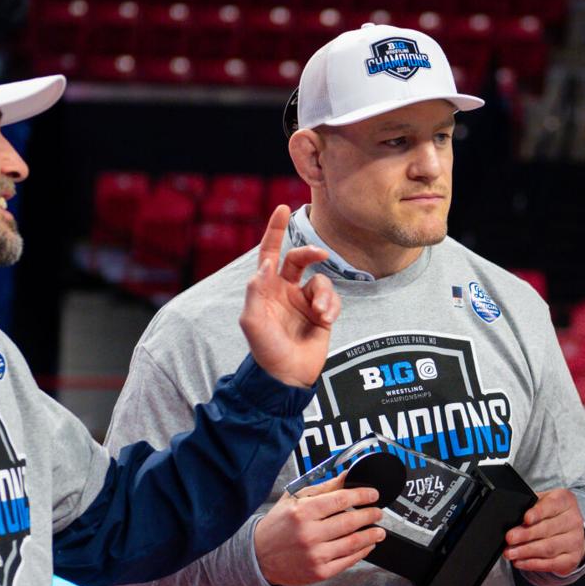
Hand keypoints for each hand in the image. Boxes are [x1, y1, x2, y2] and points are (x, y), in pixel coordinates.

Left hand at [239, 205, 339, 388]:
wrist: (287, 376)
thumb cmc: (265, 350)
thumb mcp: (252, 321)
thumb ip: (256, 290)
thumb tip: (267, 263)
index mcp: (266, 288)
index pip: (270, 253)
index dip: (275, 230)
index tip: (283, 208)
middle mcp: (285, 290)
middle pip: (300, 259)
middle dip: (311, 254)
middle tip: (321, 255)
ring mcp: (305, 302)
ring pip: (321, 281)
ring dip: (323, 294)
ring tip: (320, 313)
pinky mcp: (322, 314)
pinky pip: (332, 298)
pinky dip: (331, 306)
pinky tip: (325, 320)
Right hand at [254, 473, 384, 585]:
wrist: (258, 557)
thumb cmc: (277, 526)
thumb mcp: (294, 499)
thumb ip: (323, 487)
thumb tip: (348, 476)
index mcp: (303, 511)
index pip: (341, 499)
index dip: (362, 495)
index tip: (373, 494)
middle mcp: (309, 533)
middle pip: (351, 521)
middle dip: (370, 515)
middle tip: (378, 512)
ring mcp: (315, 555)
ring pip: (354, 542)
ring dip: (372, 535)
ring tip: (379, 530)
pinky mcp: (319, 572)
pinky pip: (348, 561)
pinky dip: (362, 552)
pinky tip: (367, 545)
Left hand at [503, 488, 584, 575]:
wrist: (569, 532)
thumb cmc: (550, 515)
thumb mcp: (541, 503)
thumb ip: (528, 507)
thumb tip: (511, 519)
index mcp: (565, 501)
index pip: (552, 505)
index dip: (538, 513)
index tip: (526, 518)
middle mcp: (574, 520)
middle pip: (548, 529)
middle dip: (526, 534)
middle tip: (510, 538)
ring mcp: (575, 541)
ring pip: (549, 548)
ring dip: (526, 551)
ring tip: (510, 552)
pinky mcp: (572, 559)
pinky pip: (551, 564)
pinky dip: (532, 564)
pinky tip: (520, 562)